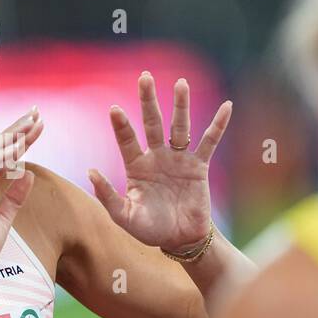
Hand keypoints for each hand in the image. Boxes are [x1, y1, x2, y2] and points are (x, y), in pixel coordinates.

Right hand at [0, 106, 42, 278]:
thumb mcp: (3, 219)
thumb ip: (14, 197)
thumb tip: (26, 174)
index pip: (4, 158)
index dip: (20, 142)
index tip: (37, 127)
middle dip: (17, 131)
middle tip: (36, 114)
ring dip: (11, 137)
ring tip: (30, 123)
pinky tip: (15, 147)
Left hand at [88, 73, 230, 250]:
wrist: (181, 239)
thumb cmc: (150, 229)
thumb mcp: (125, 217)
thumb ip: (108, 197)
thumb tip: (90, 173)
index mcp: (136, 166)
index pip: (127, 140)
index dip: (121, 125)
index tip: (114, 108)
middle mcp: (157, 156)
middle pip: (152, 123)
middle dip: (148, 100)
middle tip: (144, 77)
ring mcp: (179, 159)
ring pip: (180, 126)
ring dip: (180, 105)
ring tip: (180, 83)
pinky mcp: (199, 166)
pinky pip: (210, 141)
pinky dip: (218, 124)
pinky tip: (227, 106)